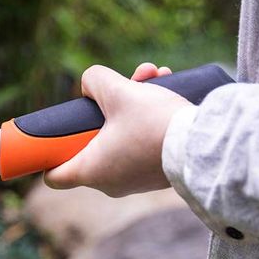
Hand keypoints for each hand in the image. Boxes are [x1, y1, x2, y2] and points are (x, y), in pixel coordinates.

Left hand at [43, 63, 190, 196]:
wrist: (209, 144)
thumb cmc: (156, 123)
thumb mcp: (118, 91)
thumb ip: (94, 81)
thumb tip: (90, 86)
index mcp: (92, 172)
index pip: (55, 175)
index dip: (50, 154)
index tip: (55, 136)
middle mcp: (111, 183)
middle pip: (91, 143)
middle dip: (103, 110)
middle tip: (118, 88)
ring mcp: (137, 180)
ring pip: (121, 135)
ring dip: (132, 104)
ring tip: (151, 74)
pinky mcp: (159, 173)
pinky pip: (143, 142)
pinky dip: (149, 118)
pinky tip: (165, 85)